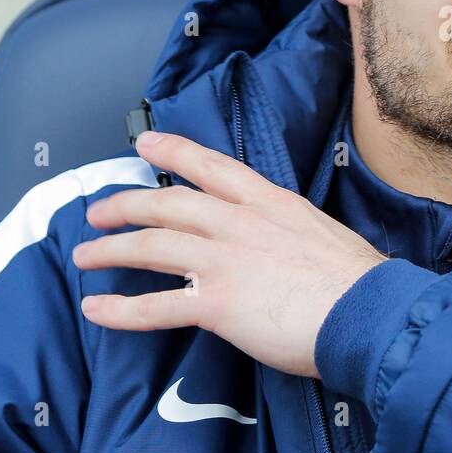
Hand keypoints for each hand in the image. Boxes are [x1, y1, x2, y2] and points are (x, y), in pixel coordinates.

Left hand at [72, 130, 387, 378]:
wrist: (366, 309)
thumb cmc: (355, 280)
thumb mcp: (320, 232)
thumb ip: (289, 230)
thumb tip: (280, 244)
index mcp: (269, 203)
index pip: (212, 168)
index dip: (174, 152)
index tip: (146, 143)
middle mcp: (239, 223)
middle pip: (168, 204)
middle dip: (126, 205)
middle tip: (98, 210)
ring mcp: (225, 260)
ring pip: (152, 247)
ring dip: (112, 249)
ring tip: (85, 255)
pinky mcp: (217, 302)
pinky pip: (156, 305)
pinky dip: (120, 308)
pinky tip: (97, 308)